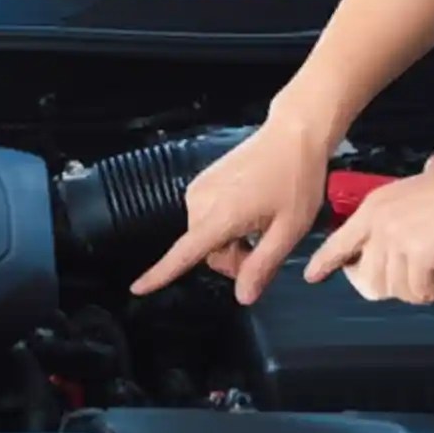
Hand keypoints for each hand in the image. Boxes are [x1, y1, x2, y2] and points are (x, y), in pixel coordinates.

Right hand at [129, 114, 330, 304]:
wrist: (292, 135)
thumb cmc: (296, 180)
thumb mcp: (290, 230)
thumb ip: (263, 266)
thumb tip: (243, 298)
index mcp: (221, 215)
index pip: (185, 253)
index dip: (161, 274)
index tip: (137, 288)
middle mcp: (201, 202)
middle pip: (207, 252)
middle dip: (233, 259)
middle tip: (266, 247)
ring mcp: (199, 189)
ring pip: (206, 237)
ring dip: (230, 242)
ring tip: (261, 225)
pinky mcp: (202, 182)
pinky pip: (206, 218)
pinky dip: (225, 224)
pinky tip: (250, 211)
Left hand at [304, 149, 433, 303]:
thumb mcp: (419, 198)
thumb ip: (400, 222)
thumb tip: (398, 251)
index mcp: (375, 207)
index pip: (340, 241)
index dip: (326, 262)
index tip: (313, 276)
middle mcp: (378, 222)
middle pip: (370, 281)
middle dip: (401, 284)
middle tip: (429, 270)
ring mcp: (396, 238)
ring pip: (398, 291)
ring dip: (427, 286)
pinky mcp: (419, 254)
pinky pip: (423, 293)